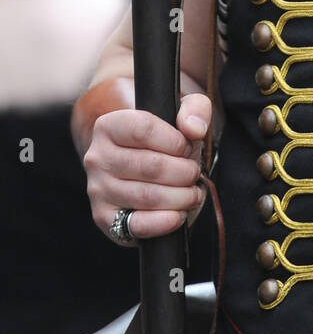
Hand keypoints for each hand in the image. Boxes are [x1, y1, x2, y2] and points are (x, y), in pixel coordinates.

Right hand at [83, 93, 211, 242]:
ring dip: (181, 196)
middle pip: (150, 166)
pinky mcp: (105, 218)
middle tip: (195, 173)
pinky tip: (179, 214)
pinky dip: (165, 222)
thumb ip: (195, 109)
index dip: (175, 141)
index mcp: (109, 126)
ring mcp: (98, 190)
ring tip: (193, 192)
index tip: (187, 148)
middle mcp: (97, 157)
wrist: (145, 167)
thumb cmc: (165, 138)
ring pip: (147, 196)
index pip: (144, 129)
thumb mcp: (182, 112)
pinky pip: (137, 224)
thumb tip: (194, 129)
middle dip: (184, 172)